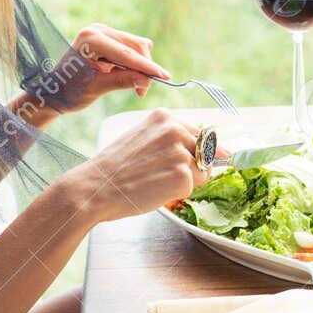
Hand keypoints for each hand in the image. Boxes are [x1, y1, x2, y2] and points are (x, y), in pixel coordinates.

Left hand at [43, 23, 172, 114]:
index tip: (166, 77)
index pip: (126, 53)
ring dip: (141, 66)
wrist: (53, 91)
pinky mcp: (108, 37)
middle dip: (144, 67)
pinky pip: (131, 48)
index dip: (147, 66)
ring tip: (135, 86)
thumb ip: (122, 81)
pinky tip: (127, 76)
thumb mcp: (96, 89)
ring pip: (137, 46)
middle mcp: (97, 30)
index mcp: (90, 39)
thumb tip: (147, 80)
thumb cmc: (68, 91)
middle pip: (136, 45)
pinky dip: (134, 63)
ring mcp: (103, 31)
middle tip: (142, 91)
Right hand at [63, 108, 198, 223]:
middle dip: (188, 167)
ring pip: (201, 173)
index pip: (198, 134)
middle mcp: (176, 130)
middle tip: (157, 173)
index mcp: (165, 118)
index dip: (191, 152)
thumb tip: (218, 150)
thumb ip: (171, 138)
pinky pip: (190, 189)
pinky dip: (175, 194)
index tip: (178, 161)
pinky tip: (154, 190)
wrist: (94, 188)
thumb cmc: (115, 167)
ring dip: (183, 181)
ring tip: (154, 181)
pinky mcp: (183, 176)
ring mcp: (181, 153)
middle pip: (203, 153)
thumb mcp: (142, 138)